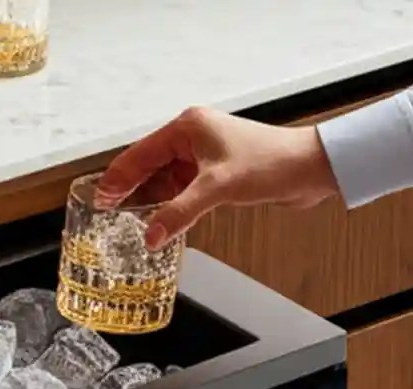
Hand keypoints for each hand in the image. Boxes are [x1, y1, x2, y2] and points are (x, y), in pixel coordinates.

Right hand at [96, 106, 339, 247]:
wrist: (312, 169)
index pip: (140, 154)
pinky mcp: (219, 174)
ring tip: (130, 224)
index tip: (100, 200)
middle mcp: (193, 138)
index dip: (118, 179)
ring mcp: (206, 157)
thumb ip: (180, 214)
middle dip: (131, 191)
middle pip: (150, 167)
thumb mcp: (218, 189)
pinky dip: (173, 207)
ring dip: (153, 202)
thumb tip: (151, 237)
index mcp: (187, 128)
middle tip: (108, 214)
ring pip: (168, 181)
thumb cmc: (271, 163)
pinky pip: (185, 191)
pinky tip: (162, 224)